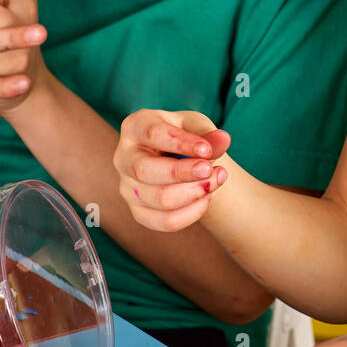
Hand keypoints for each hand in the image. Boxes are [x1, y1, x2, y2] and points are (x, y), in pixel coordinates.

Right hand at [115, 109, 231, 230]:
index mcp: (135, 127)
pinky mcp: (138, 212)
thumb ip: (207, 133)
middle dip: (183, 173)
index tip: (207, 150)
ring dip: (194, 192)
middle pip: (145, 171)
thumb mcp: (196, 126)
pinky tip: (206, 198)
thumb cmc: (185, 136)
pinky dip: (191, 212)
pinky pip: (165, 221)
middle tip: (211, 169)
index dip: (181, 143)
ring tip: (217, 179)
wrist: (182, 160)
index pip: (152, 134)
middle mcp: (124, 158)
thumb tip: (223, 140)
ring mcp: (128, 188)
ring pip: (159, 199)